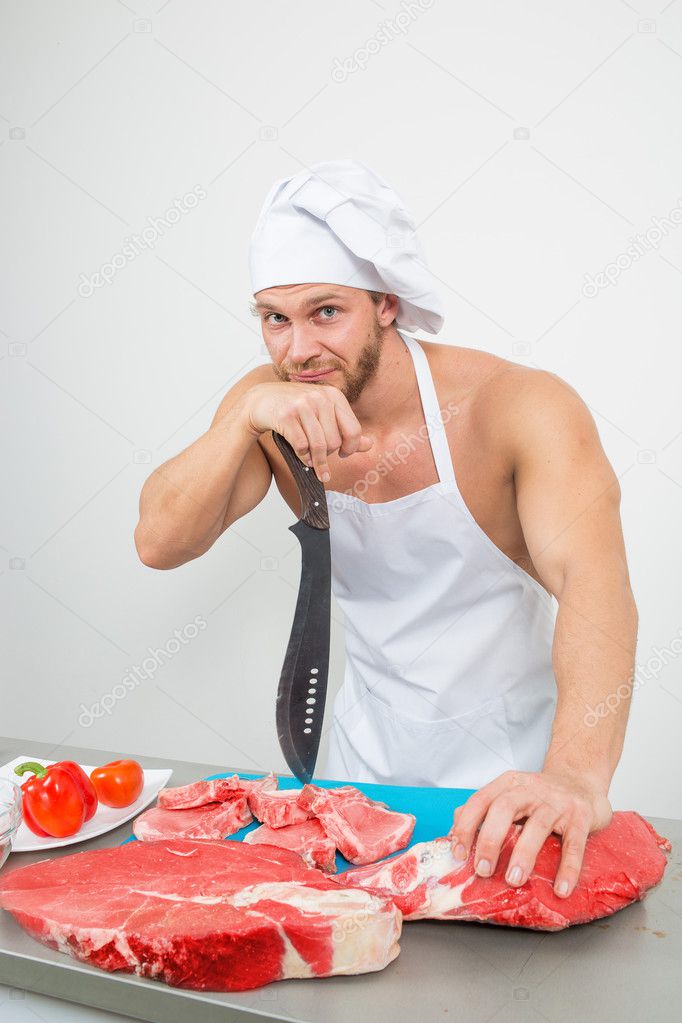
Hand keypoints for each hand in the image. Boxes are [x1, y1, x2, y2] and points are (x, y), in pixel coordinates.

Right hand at [243, 381, 372, 482]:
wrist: (262, 400)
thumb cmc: (296, 409)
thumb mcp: (324, 414)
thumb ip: (346, 429)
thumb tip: (369, 444)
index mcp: (334, 395)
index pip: (353, 430)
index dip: (350, 448)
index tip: (343, 454)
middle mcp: (320, 397)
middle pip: (335, 442)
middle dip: (328, 454)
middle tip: (321, 454)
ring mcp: (303, 405)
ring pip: (320, 446)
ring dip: (316, 460)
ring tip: (313, 463)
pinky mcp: (287, 416)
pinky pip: (302, 446)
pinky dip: (303, 456)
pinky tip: (301, 455)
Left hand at [448, 769, 612, 897]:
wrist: (582, 781)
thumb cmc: (541, 796)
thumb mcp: (510, 795)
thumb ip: (484, 810)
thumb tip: (452, 834)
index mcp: (509, 784)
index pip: (480, 800)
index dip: (466, 825)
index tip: (457, 852)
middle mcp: (531, 789)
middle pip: (504, 808)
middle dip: (490, 839)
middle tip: (482, 869)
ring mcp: (557, 801)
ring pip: (538, 826)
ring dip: (523, 854)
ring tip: (514, 880)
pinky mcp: (581, 816)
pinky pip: (574, 844)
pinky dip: (568, 867)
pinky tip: (561, 888)